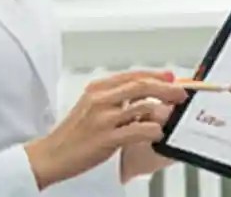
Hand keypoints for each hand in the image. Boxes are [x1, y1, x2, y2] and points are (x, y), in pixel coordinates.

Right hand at [24, 71, 186, 189]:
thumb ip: (115, 99)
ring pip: (143, 106)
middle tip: (181, 94)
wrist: (50, 156)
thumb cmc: (73, 134)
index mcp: (97, 89)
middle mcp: (100, 99)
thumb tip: (144, 95)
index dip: (156, 75)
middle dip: (167, 89)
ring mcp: (102, 119)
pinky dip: (153, 130)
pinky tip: (158, 134)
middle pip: (142, 86)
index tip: (172, 78)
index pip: (133, 75)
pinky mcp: (105, 138)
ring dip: (163, 111)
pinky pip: (138, 130)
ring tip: (171, 116)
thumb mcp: (91, 107)